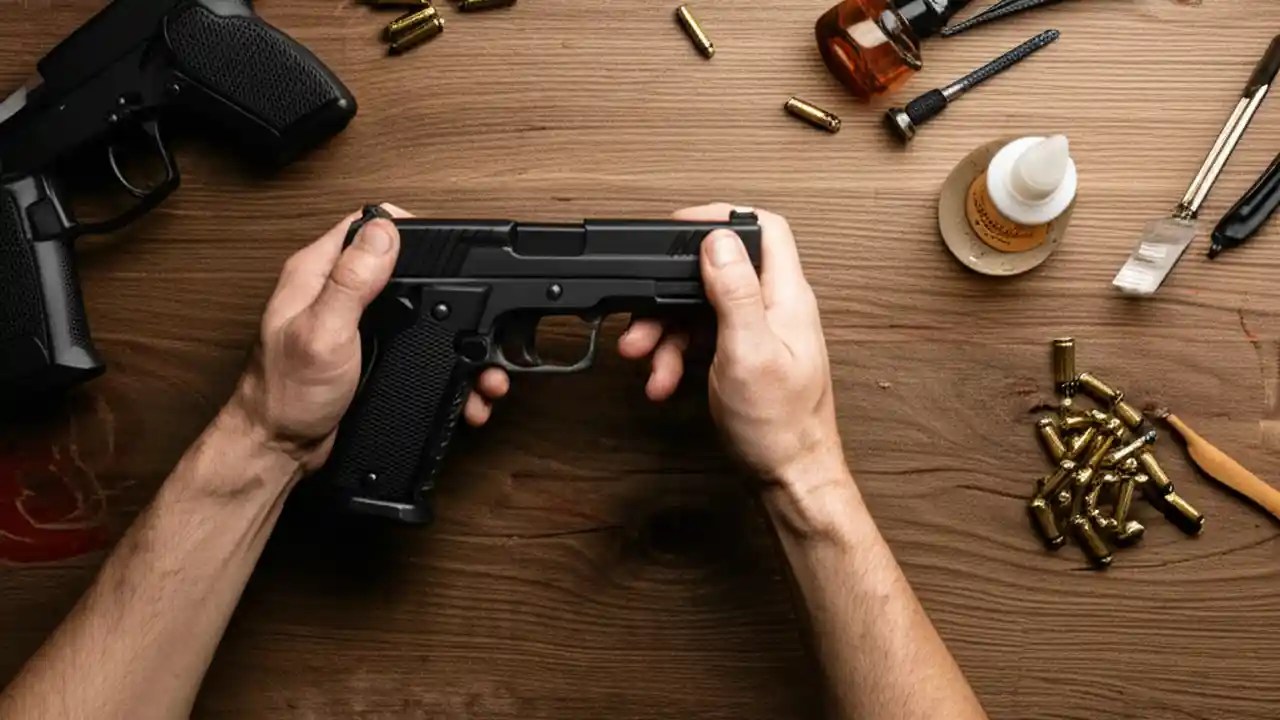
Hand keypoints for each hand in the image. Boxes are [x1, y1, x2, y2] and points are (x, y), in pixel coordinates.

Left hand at [227, 205, 509, 472]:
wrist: (281, 446)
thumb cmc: (286, 394)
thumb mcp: (323, 331)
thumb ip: (352, 279)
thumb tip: (384, 231)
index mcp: (315, 273)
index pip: (364, 224)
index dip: (405, 227)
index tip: (442, 247)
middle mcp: (332, 291)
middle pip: (395, 260)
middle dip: (437, 277)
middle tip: (464, 295)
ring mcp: (349, 320)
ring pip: (408, 300)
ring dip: (442, 319)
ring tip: (468, 341)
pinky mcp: (363, 348)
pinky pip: (407, 333)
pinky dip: (434, 346)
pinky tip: (450, 365)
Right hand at [619, 204, 844, 487]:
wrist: (790, 478)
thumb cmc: (781, 426)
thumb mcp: (749, 352)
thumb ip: (734, 292)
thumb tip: (719, 239)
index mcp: (786, 297)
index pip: (762, 228)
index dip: (720, 216)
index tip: (678, 226)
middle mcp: (774, 309)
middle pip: (716, 272)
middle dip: (669, 293)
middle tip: (640, 316)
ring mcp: (758, 334)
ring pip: (699, 310)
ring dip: (665, 332)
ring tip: (644, 359)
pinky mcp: (742, 358)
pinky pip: (700, 342)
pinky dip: (675, 357)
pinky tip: (662, 380)